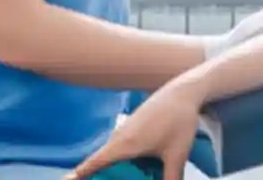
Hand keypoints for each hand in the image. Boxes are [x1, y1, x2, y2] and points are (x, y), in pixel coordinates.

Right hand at [67, 80, 203, 179]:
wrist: (182, 92)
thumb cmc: (179, 120)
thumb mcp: (177, 155)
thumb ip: (171, 178)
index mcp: (125, 144)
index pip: (94, 163)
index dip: (79, 175)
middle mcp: (119, 136)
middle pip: (99, 162)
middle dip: (94, 175)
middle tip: (93, 179)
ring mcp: (124, 130)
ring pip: (111, 155)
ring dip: (110, 169)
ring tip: (117, 176)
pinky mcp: (131, 126)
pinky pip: (119, 148)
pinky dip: (120, 160)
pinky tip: (134, 169)